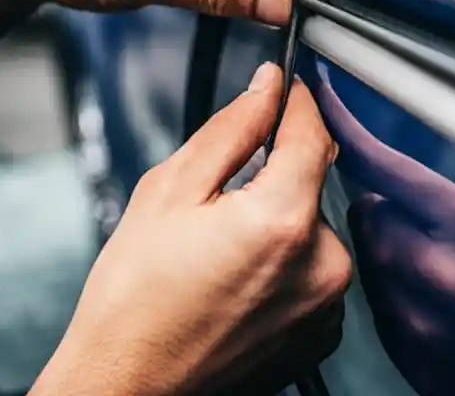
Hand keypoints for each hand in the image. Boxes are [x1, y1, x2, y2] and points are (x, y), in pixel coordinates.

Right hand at [33, 64, 350, 394]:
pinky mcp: (321, 333)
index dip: (296, 103)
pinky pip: (312, 274)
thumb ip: (231, 129)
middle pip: (310, 186)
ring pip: (310, 231)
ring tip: (217, 256)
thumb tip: (267, 88)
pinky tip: (234, 285)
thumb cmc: (134, 304)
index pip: (313, 133)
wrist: (129, 388)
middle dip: (271, 180)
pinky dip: (282, 268)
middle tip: (214, 206)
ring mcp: (326, 306)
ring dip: (277, 226)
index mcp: (283, 222)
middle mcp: (321, 266)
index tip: (283, 89)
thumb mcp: (169, 192)